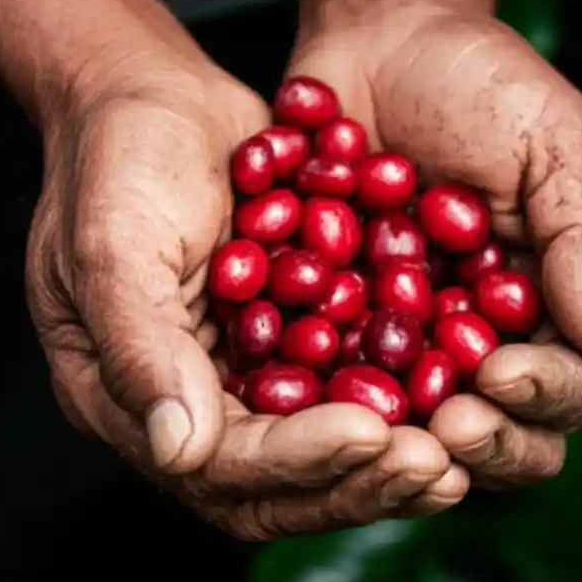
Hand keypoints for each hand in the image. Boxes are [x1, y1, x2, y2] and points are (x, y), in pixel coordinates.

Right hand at [26, 56, 466, 539]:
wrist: (158, 97)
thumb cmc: (119, 159)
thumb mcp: (115, 245)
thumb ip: (142, 347)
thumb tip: (180, 451)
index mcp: (133, 399)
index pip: (223, 466)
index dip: (299, 459)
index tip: (371, 434)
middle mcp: (197, 406)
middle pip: (286, 484)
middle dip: (362, 480)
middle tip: (438, 466)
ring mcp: (253, 379)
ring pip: (330, 451)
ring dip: (395, 461)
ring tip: (460, 456)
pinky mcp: (302, 346)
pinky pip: (356, 393)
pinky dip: (408, 403)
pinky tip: (466, 395)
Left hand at [287, 4, 581, 487]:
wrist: (376, 36)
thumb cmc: (481, 81)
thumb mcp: (551, 142)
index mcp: (550, 306)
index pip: (568, 382)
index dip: (543, 394)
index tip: (502, 373)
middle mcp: (482, 340)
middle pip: (501, 430)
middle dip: (483, 440)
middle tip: (449, 421)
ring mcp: (406, 342)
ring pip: (416, 431)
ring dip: (404, 439)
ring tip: (377, 423)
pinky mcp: (330, 330)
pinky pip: (324, 385)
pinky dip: (318, 394)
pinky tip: (301, 385)